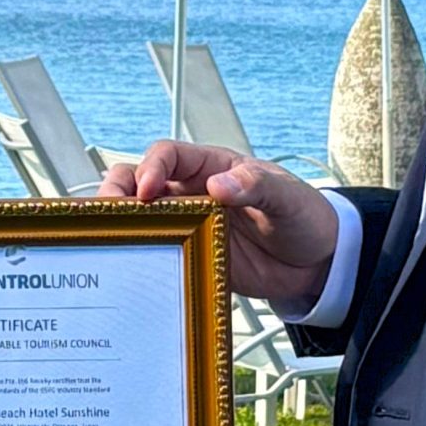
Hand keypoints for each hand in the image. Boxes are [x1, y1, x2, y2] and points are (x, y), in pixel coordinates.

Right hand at [97, 142, 338, 312]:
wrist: (316, 264)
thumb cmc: (304, 217)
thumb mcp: (287, 197)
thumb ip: (256, 186)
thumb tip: (219, 185)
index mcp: (211, 167)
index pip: (167, 155)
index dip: (151, 168)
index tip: (148, 190)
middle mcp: (191, 193)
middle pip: (137, 182)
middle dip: (115, 192)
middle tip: (109, 213)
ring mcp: (187, 226)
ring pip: (138, 219)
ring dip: (120, 225)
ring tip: (110, 239)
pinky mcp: (190, 257)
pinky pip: (155, 255)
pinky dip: (139, 259)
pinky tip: (132, 270)